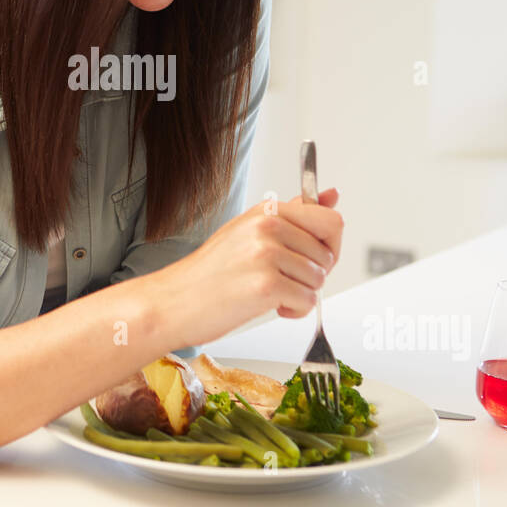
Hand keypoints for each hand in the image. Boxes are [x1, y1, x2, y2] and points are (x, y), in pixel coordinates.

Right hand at [154, 187, 343, 347]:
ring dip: (299, 294)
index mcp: (268, 210)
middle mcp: (269, 226)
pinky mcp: (266, 285)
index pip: (331, 220)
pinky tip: (268, 306)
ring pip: (318, 281)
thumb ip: (294, 214)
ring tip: (267, 292)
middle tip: (279, 279)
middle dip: (311, 275)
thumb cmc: (210, 272)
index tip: (311, 258)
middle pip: (328, 256)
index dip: (329, 246)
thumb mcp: (249, 231)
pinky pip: (308, 302)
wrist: (173, 302)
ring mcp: (267, 254)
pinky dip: (293, 311)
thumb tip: (333, 195)